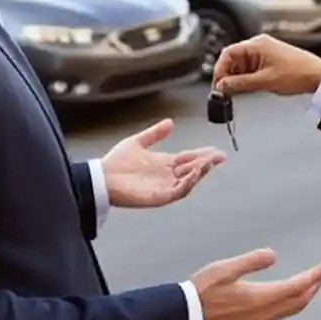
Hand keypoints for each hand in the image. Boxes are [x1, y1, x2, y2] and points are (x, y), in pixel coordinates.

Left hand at [102, 119, 225, 207]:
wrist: (101, 178)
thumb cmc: (116, 163)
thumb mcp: (138, 142)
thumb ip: (154, 133)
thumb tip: (170, 122)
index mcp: (164, 163)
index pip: (189, 158)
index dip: (203, 154)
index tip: (217, 151)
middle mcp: (167, 176)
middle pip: (193, 170)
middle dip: (207, 163)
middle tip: (219, 156)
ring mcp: (164, 187)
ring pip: (188, 181)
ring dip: (200, 173)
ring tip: (208, 163)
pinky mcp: (158, 197)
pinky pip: (178, 192)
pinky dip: (187, 183)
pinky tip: (193, 173)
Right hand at [191, 248, 320, 319]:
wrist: (187, 317)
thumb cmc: (203, 290)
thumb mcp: (226, 268)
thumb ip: (252, 261)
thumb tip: (274, 255)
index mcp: (261, 298)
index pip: (298, 286)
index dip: (316, 275)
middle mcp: (264, 314)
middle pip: (300, 301)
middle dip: (316, 286)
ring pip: (291, 310)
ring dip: (305, 295)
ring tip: (313, 282)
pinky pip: (281, 315)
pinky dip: (292, 303)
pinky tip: (289, 296)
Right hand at [212, 34, 320, 96]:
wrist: (319, 77)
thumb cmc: (298, 74)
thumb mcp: (265, 81)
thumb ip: (240, 84)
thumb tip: (222, 86)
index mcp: (257, 44)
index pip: (228, 53)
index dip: (220, 69)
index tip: (218, 85)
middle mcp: (259, 45)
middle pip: (233, 59)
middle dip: (228, 75)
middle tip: (226, 92)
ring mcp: (264, 53)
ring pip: (242, 65)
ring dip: (238, 78)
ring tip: (239, 92)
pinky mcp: (269, 61)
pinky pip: (251, 69)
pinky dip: (247, 79)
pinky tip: (249, 88)